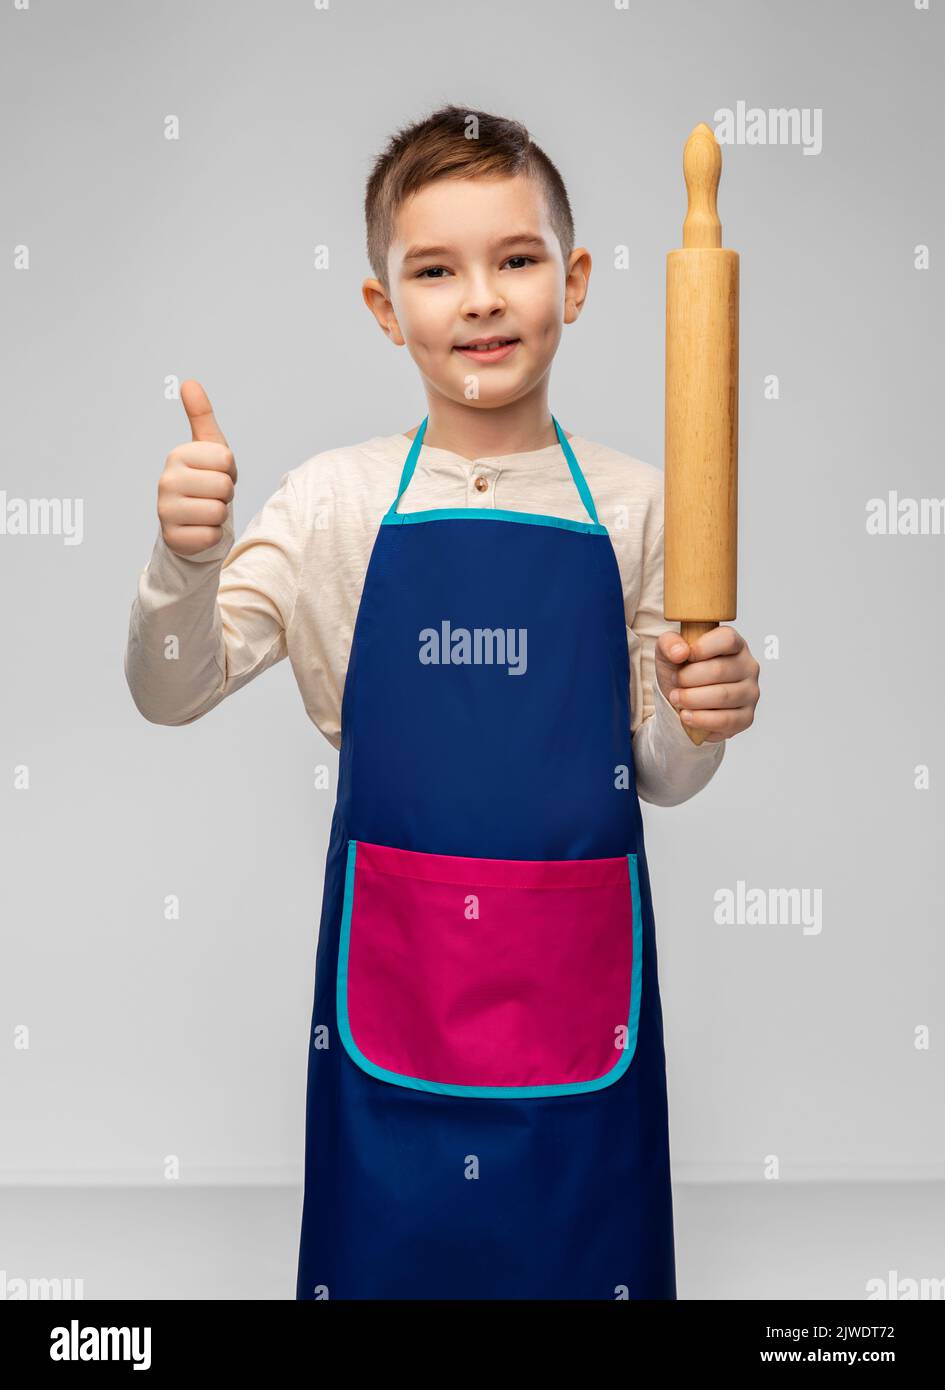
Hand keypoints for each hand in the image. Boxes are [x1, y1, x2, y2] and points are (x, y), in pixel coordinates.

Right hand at [158, 380, 237, 557]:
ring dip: (220, 515)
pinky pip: (212, 536)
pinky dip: (213, 535)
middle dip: (226, 494)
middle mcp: (166, 480)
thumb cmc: (205, 481)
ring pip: (219, 512)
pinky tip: (200, 529)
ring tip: (206, 511)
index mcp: (177, 455)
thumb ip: (201, 415)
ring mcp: (166, 511)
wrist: (191, 523)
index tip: (217, 473)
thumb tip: (189, 382)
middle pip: (224, 486)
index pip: (226, 459)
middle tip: (212, 495)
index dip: (229, 469)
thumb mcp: (209, 448)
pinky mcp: (173, 538)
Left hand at [655, 626, 759, 742]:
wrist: (682, 703)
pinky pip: (726, 720)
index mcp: (734, 644)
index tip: (684, 657)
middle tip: (675, 682)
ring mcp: (750, 692)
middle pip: (720, 670)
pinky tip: (686, 715)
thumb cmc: (681, 673)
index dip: (702, 648)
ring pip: (722, 696)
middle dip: (688, 678)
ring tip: (676, 698)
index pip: (727, 639)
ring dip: (691, 699)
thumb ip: (669, 643)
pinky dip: (700, 719)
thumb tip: (680, 652)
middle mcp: (748, 666)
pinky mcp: (746, 717)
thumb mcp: (668, 653)